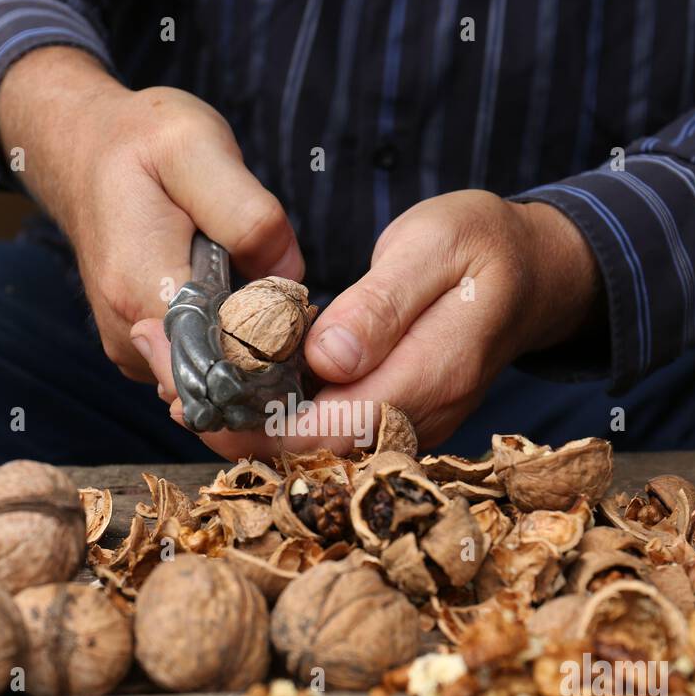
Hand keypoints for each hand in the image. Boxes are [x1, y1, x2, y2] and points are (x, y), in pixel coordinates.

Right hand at [0, 47, 302, 382]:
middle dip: (264, 353)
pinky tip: (230, 297)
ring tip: (250, 285)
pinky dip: (224, 342)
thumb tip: (288, 280)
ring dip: (245, 345)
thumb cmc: (141, 142)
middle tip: (282, 297)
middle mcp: (131, 335)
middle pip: (220, 379)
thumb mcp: (199, 148)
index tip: (295, 323)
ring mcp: (133, 349)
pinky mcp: (142, 349)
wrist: (82, 149)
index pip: (218, 365)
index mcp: (143, 290)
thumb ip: (248, 216)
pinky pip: (197, 364)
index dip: (267, 356)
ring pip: (212, 376)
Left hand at [140, 190, 601, 459]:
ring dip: (243, 423)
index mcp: (431, 377)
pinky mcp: (389, 416)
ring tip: (176, 379)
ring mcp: (405, 425)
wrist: (531, 274)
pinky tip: (226, 382)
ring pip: (312, 445)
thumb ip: (382, 304)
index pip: (332, 428)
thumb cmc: (481, 245)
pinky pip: (323, 429)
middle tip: (163, 382)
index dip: (257, 425)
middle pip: (312, 449)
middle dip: (233, 427)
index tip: (192, 397)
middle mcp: (417, 418)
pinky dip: (270, 412)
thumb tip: (325, 360)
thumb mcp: (435, 246)